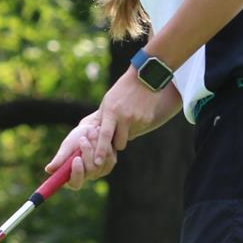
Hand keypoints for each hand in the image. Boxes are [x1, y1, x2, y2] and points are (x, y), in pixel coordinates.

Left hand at [45, 65, 182, 189]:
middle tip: (114, 135)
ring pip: (129, 138)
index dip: (101, 150)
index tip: (97, 163)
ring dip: (126, 135)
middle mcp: (124, 117)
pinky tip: (136, 114)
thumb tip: (95, 137)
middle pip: (119, 143)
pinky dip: (135, 127)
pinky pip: (138, 131)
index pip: (105, 135)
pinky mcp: (147, 120)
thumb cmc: (121, 91)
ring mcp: (137, 119)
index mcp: (111, 112)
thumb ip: (103, 119)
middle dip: (115, 144)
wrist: (145, 78)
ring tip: (126, 119)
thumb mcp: (108, 102)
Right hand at [45, 111, 116, 190]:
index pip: (75, 183)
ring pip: (99, 164)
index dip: (76, 173)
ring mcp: (98, 172)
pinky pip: (109, 159)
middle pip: (90, 171)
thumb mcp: (67, 146)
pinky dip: (104, 147)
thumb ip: (60, 158)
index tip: (76, 159)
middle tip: (83, 139)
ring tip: (90, 134)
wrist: (92, 128)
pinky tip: (100, 139)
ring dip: (94, 147)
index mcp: (72, 174)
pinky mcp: (108, 166)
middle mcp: (85, 176)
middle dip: (87, 153)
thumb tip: (48, 170)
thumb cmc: (76, 137)